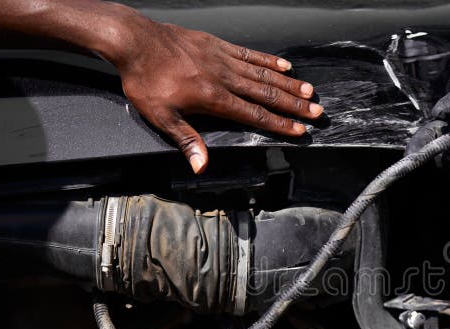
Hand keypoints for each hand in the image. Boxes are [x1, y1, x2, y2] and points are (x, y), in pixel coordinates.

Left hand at [103, 7, 321, 172]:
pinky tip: (283, 66)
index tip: (298, 129)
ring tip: (308, 90)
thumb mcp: (161, 116)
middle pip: (266, 94)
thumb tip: (202, 165)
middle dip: (294, 105)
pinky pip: (249, 54)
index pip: (254, 115)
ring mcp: (223, 59)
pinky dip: (268, 61)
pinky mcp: (218, 45)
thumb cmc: (145, 79)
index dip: (279, 124)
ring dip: (288, 84)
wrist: (134, 41)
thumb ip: (187, 140)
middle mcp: (224, 78)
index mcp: (213, 98)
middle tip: (315, 111)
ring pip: (262, 74)